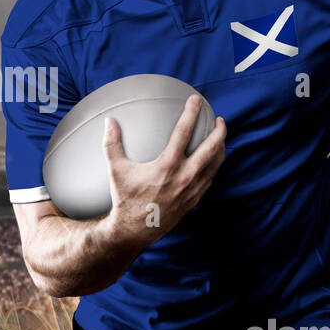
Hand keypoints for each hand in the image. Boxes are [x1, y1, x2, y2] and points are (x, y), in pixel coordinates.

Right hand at [102, 94, 226, 245]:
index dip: (192, 112)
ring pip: (215, 163)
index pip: (184, 131)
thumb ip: (112, 144)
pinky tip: (211, 161)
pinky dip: (214, 166)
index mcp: (167, 165)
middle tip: (219, 119)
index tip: (196, 100)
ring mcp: (192, 189)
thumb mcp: (115, 170)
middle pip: (211, 147)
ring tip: (220, 137)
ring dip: (221, 147)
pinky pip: (210, 178)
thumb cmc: (124, 198)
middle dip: (219, 131)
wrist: (134, 230)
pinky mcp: (194, 199)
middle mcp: (184, 176)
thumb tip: (109, 121)